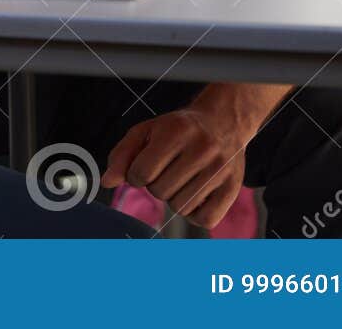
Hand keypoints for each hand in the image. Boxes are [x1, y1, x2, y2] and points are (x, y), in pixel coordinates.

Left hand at [101, 83, 285, 228]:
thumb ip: (122, 155)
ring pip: (181, 207)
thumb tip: (107, 182)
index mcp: (176, 131)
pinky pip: (205, 220)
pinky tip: (198, 193)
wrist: (223, 121)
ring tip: (184, 178)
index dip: (136, 175)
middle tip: (169, 169)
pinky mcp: (234, 188)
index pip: (141, 173)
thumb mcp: (147, 131)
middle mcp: (202, 149)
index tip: (146, 166)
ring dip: (176, 198)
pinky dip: (196, 213)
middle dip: (158, 185)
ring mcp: (221, 169)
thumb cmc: (179, 129)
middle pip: (161, 192)